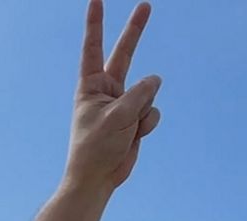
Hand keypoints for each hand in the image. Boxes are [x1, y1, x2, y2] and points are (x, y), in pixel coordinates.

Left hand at [65, 0, 162, 191]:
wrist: (98, 178)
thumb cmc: (96, 147)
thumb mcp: (117, 116)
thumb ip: (138, 94)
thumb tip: (156, 79)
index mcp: (91, 85)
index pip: (93, 47)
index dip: (96, 23)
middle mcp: (107, 89)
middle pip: (125, 53)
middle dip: (135, 30)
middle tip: (146, 4)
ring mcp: (123, 103)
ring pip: (148, 93)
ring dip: (142, 112)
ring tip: (125, 131)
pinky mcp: (135, 118)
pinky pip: (152, 113)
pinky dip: (146, 125)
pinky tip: (133, 137)